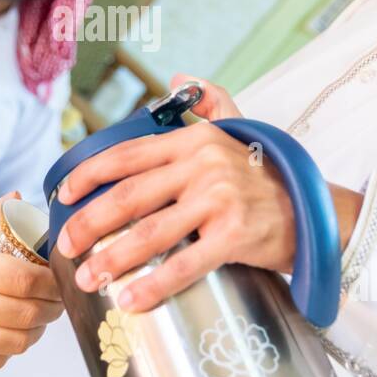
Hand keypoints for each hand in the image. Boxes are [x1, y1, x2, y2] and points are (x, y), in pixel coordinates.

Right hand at [0, 196, 63, 367]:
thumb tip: (15, 201)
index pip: (23, 278)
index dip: (49, 279)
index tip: (55, 273)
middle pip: (26, 313)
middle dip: (51, 305)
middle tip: (55, 294)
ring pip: (15, 342)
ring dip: (35, 330)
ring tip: (36, 314)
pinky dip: (11, 349)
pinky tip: (9, 331)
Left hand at [54, 73, 362, 313]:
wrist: (312, 211)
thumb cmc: (265, 177)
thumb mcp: (240, 129)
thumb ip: (210, 102)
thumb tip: (178, 78)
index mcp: (193, 141)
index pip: (127, 155)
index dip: (88, 175)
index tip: (63, 195)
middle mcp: (202, 166)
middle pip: (128, 196)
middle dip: (89, 222)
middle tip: (65, 245)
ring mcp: (218, 201)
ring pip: (149, 232)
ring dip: (110, 258)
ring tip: (86, 277)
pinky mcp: (234, 235)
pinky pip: (183, 264)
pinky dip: (152, 284)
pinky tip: (128, 298)